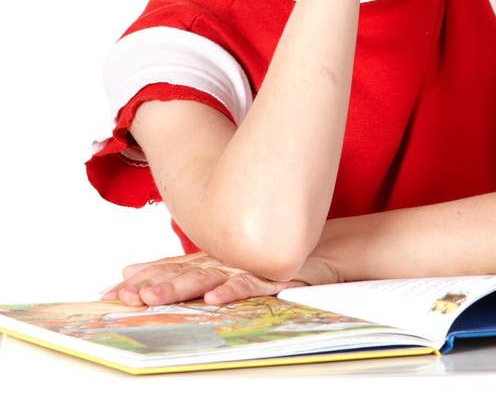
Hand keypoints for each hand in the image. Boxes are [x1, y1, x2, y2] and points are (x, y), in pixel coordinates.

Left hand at [102, 250, 341, 306]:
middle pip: (183, 273)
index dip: (146, 275)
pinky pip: (250, 285)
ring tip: (151, 298)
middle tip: (124, 295)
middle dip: (151, 284)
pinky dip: (233, 291)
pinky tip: (216, 299)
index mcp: (217, 258)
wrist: (328, 248)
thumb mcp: (238, 265)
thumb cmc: (279, 256)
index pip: (175, 266)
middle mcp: (228, 260)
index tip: (115, 288)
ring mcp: (249, 265)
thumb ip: (201, 269)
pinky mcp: (274, 274)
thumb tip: (153, 273)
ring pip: (208, 279)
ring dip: (178, 288)